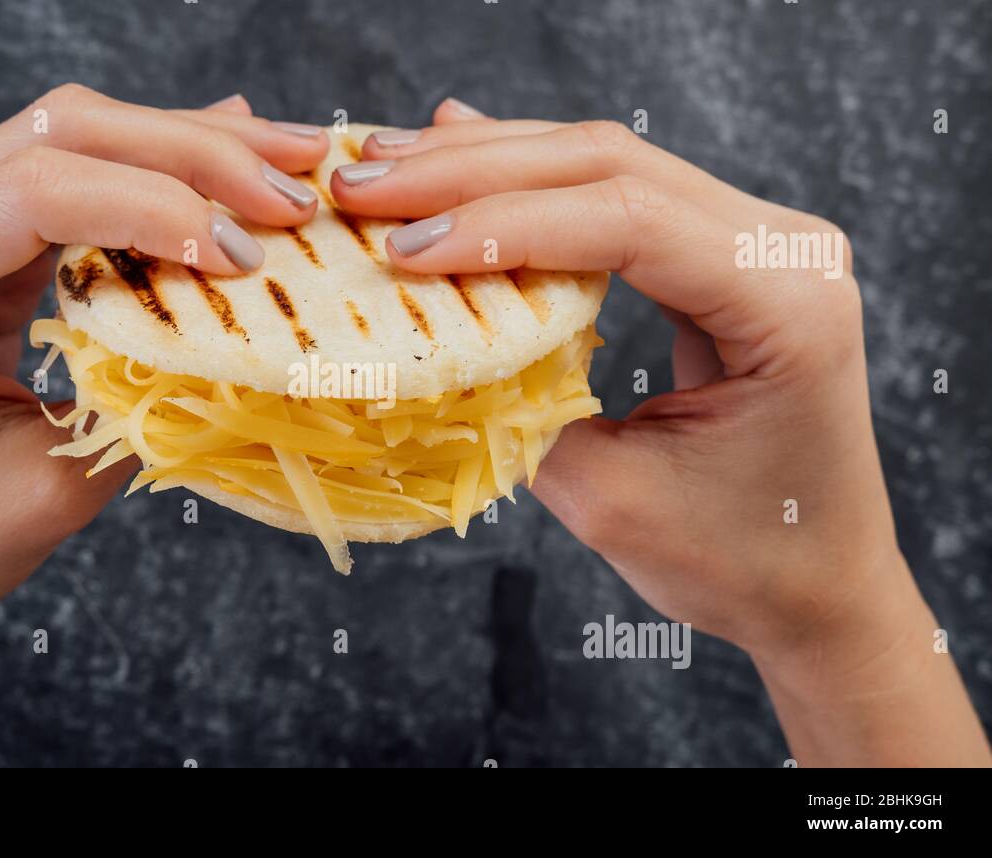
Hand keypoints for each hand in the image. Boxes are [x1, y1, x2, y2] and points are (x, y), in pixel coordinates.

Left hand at [0, 87, 328, 764]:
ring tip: (280, 167)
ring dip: (183, 149)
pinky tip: (223, 170)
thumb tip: (246, 344)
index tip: (246, 259)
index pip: (38, 194)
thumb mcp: (51, 485)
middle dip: (189, 151)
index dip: (156, 210)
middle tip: (292, 189)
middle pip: (60, 134)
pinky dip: (153, 177)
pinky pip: (72, 184)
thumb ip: (145, 405)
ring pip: (72, 140)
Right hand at [332, 100, 989, 765]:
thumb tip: (428, 343)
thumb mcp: (612, 498)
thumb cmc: (739, 559)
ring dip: (489, 163)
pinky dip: (529, 181)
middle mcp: (784, 246)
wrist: (818, 584)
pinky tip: (460, 152)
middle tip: (366, 185)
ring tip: (388, 167)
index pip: (627, 220)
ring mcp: (759, 237)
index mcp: (785, 302)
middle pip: (611, 165)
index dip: (502, 224)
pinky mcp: (722, 250)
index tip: (402, 248)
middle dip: (474, 171)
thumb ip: (521, 410)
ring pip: (605, 163)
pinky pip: (615, 194)